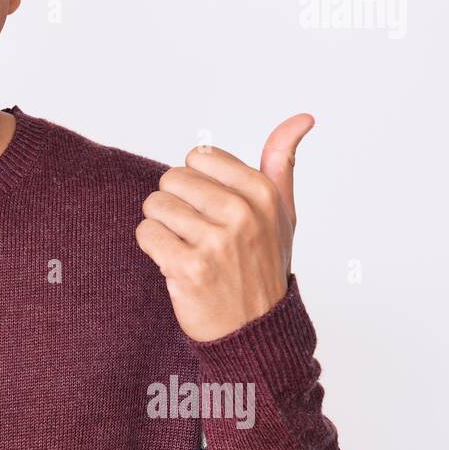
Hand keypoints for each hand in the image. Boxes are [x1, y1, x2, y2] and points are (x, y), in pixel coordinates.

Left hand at [135, 114, 313, 341]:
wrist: (254, 331)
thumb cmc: (263, 266)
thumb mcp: (282, 212)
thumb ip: (282, 162)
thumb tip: (302, 117)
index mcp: (262, 193)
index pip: (199, 157)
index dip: (198, 185)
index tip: (215, 211)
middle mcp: (242, 213)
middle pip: (172, 178)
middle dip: (177, 205)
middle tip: (199, 234)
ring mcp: (216, 241)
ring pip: (154, 205)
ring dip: (163, 228)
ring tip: (188, 249)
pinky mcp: (189, 267)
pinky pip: (146, 233)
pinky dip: (153, 248)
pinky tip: (175, 264)